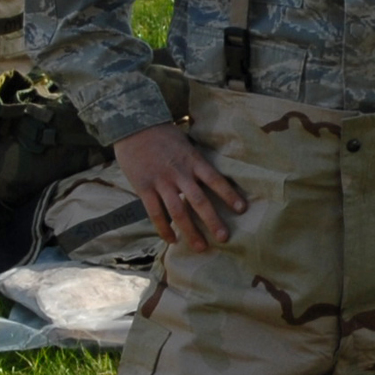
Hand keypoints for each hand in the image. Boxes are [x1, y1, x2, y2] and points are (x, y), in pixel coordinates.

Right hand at [113, 120, 247, 250]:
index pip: (215, 180)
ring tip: (201, 247)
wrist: (133, 127)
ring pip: (178, 212)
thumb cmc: (162, 135)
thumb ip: (196, 162)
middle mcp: (179, 173)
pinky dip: (164, 229)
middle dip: (213, 221)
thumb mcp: (185, 143)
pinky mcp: (144, 188)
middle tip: (224, 238)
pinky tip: (172, 240)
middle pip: (199, 201)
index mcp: (192, 160)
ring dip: (190, 232)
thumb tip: (210, 179)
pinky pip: (155, 213)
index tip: (242, 209)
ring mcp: (161, 182)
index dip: (229, 195)